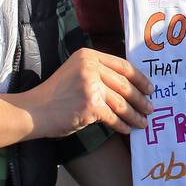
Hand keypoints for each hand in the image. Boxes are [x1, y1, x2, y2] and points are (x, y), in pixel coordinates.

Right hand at [16, 48, 152, 138]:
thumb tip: (128, 85)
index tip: (150, 88)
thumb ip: (97, 72)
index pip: (122, 66)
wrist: (35, 110)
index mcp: (88, 56)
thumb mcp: (75, 72)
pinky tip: (127, 130)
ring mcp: (90, 86)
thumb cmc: (55, 94)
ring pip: (121, 102)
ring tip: (143, 122)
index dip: (139, 78)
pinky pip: (113, 117)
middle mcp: (90, 67)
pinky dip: (122, 125)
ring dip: (134, 114)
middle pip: (124, 84)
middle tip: (150, 108)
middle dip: (140, 98)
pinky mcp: (90, 105)